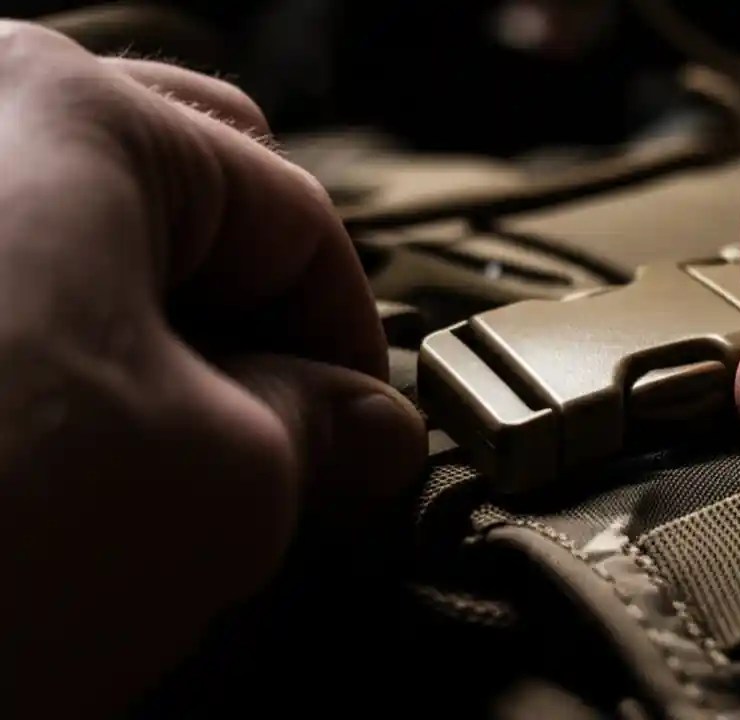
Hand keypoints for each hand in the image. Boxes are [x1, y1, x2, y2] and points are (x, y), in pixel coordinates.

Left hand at [0, 22, 425, 715]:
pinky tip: (44, 460)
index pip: (292, 214)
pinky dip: (42, 360)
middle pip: (176, 191)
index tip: (369, 437)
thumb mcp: (220, 492)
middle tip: (276, 429)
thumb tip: (373, 429)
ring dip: (146, 343)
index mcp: (63, 111)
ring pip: (69, 239)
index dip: (356, 336)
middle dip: (249, 318)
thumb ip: (326, 434)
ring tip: (156, 461)